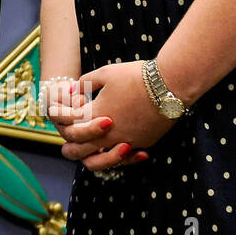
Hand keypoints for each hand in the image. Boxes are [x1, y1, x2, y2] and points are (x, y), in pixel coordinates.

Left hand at [55, 62, 173, 171]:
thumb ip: (84, 84)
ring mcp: (127, 141)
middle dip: (72, 145)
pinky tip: (119, 143)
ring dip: (95, 155)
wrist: (169, 85)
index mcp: (94, 116)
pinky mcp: (143, 143)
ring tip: (96, 145)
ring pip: (102, 160)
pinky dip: (119, 153)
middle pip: (79, 151)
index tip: (75, 108)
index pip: (70, 127)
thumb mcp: (104, 74)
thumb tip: (71, 91)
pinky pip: (125, 157)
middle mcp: (108, 134)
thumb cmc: (134, 76)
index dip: (67, 120)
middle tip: (76, 134)